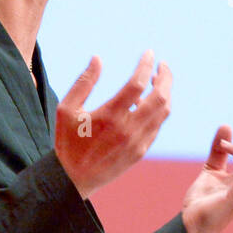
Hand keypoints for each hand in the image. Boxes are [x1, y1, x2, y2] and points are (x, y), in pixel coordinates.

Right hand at [54, 50, 170, 198]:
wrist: (72, 179)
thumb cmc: (67, 142)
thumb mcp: (67, 109)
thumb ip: (84, 82)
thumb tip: (98, 58)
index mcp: (110, 116)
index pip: (138, 84)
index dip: (146, 65)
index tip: (149, 53)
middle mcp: (128, 129)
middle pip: (160, 97)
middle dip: (165, 77)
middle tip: (162, 65)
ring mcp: (137, 142)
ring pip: (163, 112)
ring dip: (165, 93)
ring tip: (157, 81)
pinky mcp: (140, 152)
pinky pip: (157, 126)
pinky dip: (159, 110)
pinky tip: (148, 102)